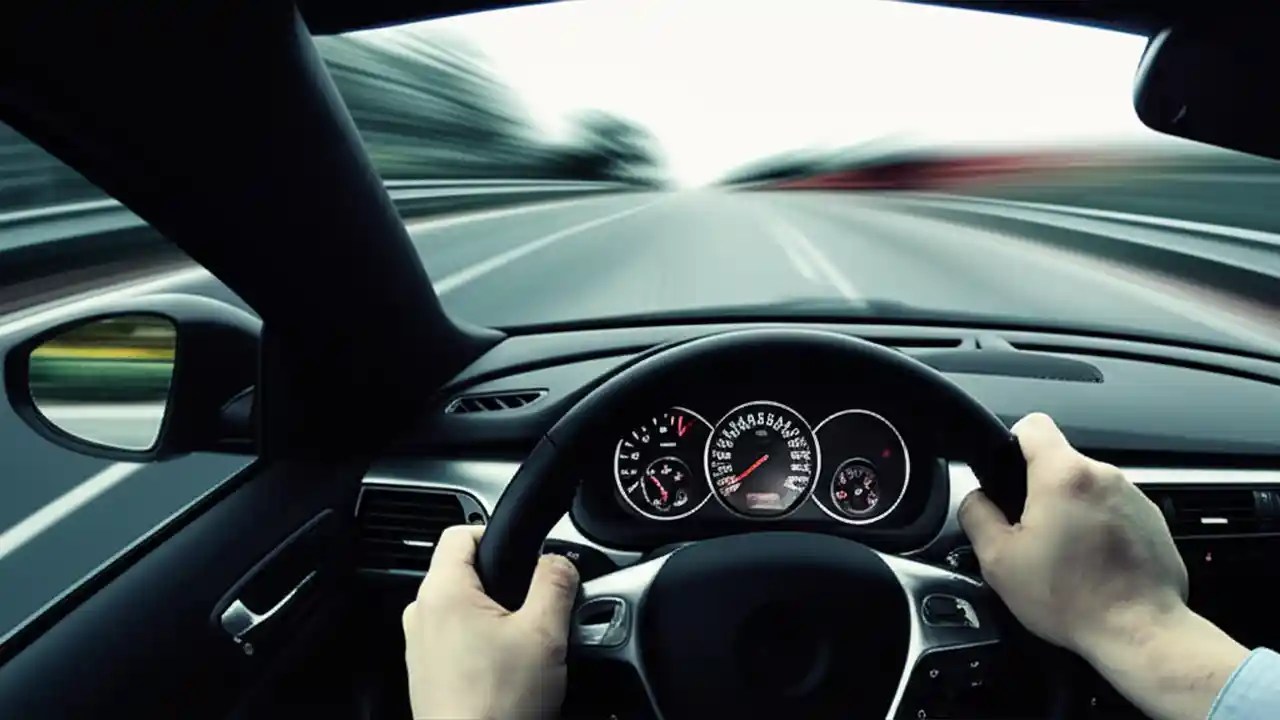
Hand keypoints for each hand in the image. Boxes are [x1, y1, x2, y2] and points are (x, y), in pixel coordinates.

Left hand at [402, 525, 580, 719]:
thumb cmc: (498, 707)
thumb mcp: (545, 634)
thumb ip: (556, 582)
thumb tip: (560, 561)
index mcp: (442, 591)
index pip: (461, 531)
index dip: (498, 534)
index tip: (526, 555)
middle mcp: (421, 614)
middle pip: (465, 572)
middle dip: (505, 584)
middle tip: (537, 610)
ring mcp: (419, 646)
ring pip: (463, 609)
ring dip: (495, 618)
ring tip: (525, 647)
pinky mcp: (426, 674)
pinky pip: (455, 640)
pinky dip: (481, 645)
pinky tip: (508, 672)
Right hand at [959, 412, 1187, 653]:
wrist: (1139, 633)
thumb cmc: (1072, 599)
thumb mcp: (998, 560)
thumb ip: (976, 515)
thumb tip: (977, 499)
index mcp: (1063, 475)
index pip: (1033, 425)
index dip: (1012, 445)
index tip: (1009, 476)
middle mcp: (1104, 476)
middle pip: (1059, 462)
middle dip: (1040, 491)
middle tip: (1031, 535)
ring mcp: (1134, 497)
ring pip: (1086, 488)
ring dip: (1072, 511)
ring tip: (1065, 556)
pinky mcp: (1153, 520)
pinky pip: (1113, 510)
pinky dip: (1099, 529)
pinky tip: (1092, 565)